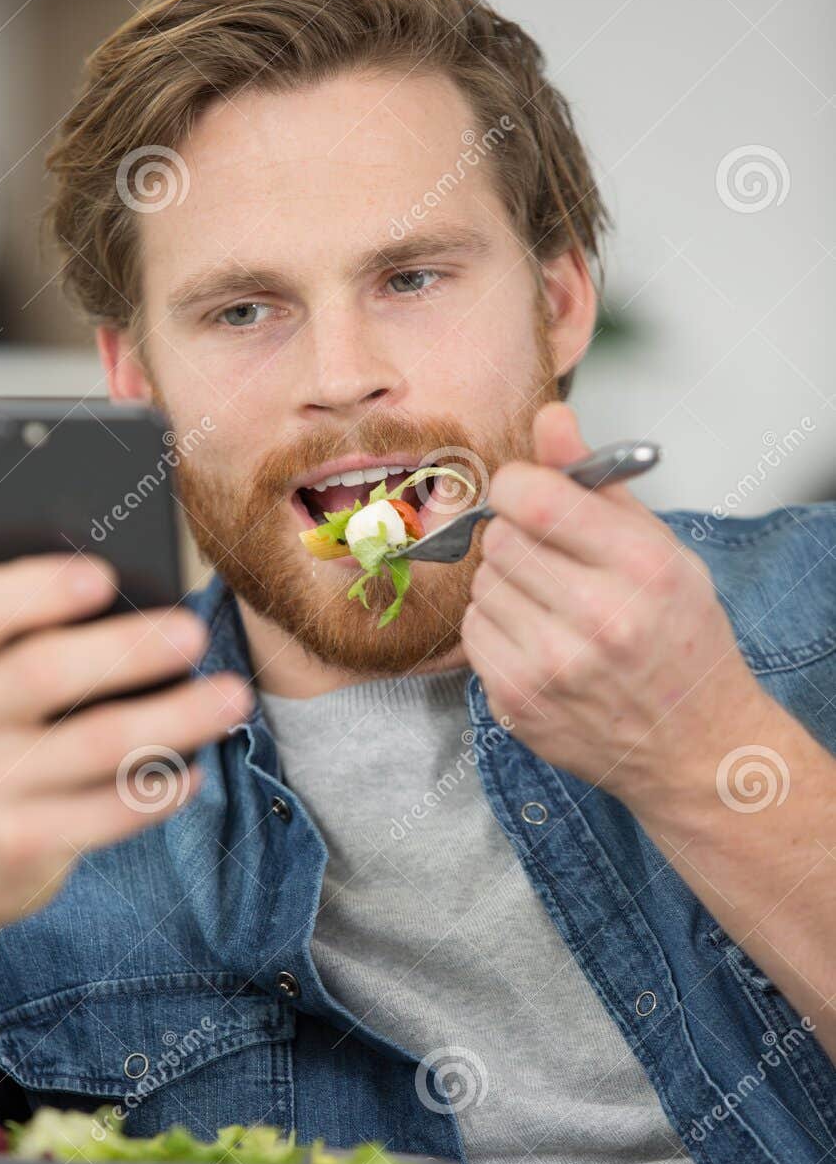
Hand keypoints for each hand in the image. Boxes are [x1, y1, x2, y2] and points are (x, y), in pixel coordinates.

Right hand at [0, 554, 250, 945]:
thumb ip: (7, 629)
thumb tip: (121, 579)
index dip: (38, 590)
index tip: (105, 574)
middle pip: (44, 673)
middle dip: (129, 649)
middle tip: (194, 631)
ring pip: (96, 745)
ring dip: (175, 718)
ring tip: (231, 696)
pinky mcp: (17, 849)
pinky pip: (108, 814)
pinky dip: (159, 791)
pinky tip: (195, 769)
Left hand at [461, 402, 767, 807]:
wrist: (692, 746)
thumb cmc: (679, 639)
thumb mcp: (661, 549)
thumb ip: (598, 482)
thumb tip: (549, 417)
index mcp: (641, 567)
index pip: (529, 496)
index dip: (519, 486)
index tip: (531, 497)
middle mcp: (597, 618)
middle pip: (500, 538)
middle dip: (520, 539)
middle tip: (554, 561)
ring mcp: (552, 667)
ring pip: (482, 584)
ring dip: (506, 584)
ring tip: (553, 605)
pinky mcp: (518, 701)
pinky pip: (472, 632)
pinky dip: (496, 627)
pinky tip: (537, 638)